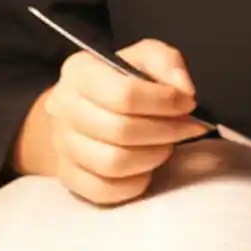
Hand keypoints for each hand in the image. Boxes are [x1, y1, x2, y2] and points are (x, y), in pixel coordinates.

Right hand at [13, 39, 208, 204]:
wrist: (85, 111)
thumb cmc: (121, 84)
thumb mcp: (145, 59)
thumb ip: (166, 63)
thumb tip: (183, 90)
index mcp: (80, 71)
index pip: (125, 94)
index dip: (165, 102)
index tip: (187, 104)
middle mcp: (63, 107)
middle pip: (121, 130)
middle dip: (166, 132)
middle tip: (186, 128)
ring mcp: (62, 145)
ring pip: (114, 163)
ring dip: (152, 157)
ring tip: (166, 146)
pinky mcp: (69, 177)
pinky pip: (105, 191)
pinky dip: (135, 183)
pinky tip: (146, 168)